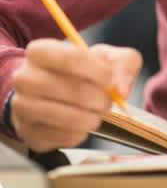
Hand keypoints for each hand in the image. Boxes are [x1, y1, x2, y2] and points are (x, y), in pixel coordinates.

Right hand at [10, 38, 141, 151]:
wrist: (55, 93)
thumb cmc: (82, 70)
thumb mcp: (106, 57)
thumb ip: (122, 62)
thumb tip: (121, 88)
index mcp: (40, 50)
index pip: (71, 58)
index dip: (98, 71)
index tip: (111, 79)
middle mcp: (25, 78)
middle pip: (72, 90)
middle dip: (100, 98)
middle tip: (109, 100)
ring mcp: (22, 107)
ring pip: (68, 117)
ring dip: (93, 117)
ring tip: (98, 112)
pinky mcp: (28, 133)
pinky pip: (63, 137)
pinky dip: (82, 132)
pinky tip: (83, 123)